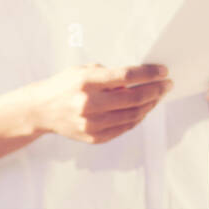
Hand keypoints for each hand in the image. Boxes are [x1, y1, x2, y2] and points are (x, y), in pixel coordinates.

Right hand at [29, 63, 171, 144]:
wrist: (41, 110)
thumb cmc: (66, 85)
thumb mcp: (85, 71)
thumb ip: (111, 75)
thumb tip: (141, 79)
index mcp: (87, 82)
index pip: (126, 76)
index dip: (149, 74)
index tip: (164, 71)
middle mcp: (89, 104)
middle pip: (134, 98)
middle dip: (156, 90)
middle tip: (167, 84)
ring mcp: (91, 124)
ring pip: (132, 115)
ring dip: (150, 105)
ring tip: (158, 96)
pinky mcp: (93, 137)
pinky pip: (124, 128)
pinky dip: (137, 118)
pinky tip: (144, 108)